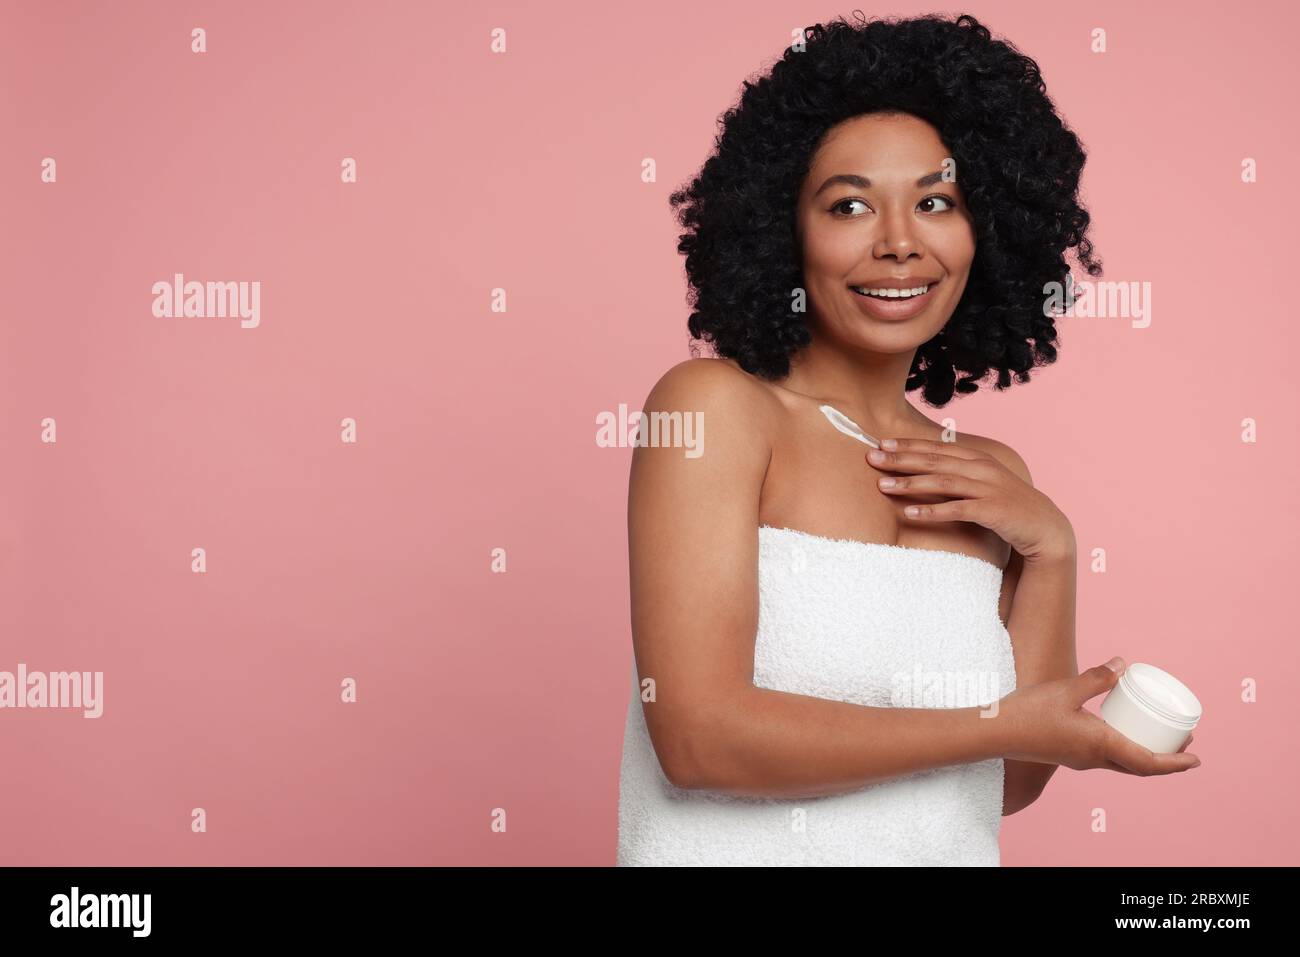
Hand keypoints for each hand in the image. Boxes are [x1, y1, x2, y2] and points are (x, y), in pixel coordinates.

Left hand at [867, 437, 1073, 562]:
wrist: (1045, 528)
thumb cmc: (1006, 505)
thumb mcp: (982, 483)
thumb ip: (958, 474)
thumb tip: (924, 470)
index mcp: (977, 458)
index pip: (937, 447)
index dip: (908, 444)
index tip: (881, 442)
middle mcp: (982, 468)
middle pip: (934, 460)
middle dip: (900, 458)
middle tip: (871, 458)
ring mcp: (988, 488)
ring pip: (942, 481)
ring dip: (909, 483)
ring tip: (882, 485)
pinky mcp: (992, 511)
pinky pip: (956, 509)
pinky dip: (931, 510)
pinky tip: (909, 513)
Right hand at [997, 658, 1200, 774]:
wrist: (994, 733)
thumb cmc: (1028, 713)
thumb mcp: (1066, 689)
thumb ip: (1096, 678)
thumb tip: (1124, 664)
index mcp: (1100, 745)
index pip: (1148, 762)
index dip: (1175, 763)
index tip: (1196, 759)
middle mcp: (1094, 759)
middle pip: (1140, 766)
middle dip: (1166, 758)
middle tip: (1183, 743)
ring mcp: (1080, 760)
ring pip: (1123, 763)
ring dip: (1145, 754)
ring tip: (1156, 736)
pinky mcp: (1068, 755)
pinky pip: (1106, 757)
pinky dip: (1123, 749)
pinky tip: (1117, 730)